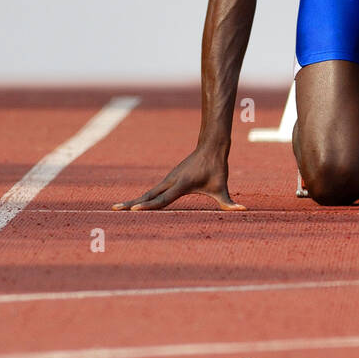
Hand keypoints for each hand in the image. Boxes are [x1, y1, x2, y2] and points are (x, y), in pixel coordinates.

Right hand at [112, 147, 244, 211]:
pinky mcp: (168, 179)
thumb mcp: (223, 187)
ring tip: (116, 208)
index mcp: (181, 185)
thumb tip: (244, 210)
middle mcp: (171, 181)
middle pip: (148, 195)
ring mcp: (168, 180)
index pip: (162, 199)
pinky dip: (141, 198)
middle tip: (114, 210)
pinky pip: (152, 190)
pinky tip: (133, 204)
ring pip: (148, 192)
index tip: (134, 211)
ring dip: (132, 201)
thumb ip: (229, 202)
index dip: (149, 206)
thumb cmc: (216, 168)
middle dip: (132, 204)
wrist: (211, 146)